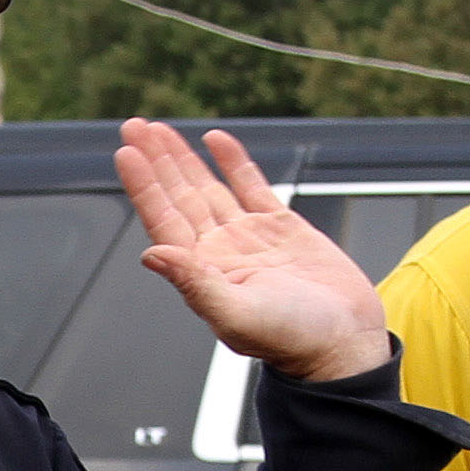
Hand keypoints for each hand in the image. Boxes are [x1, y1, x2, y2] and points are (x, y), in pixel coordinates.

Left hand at [113, 118, 392, 382]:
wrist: (344, 344)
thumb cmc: (293, 339)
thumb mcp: (237, 315)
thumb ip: (194, 283)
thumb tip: (150, 254)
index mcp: (203, 271)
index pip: (163, 220)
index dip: (143, 185)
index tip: (125, 151)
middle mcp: (221, 251)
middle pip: (179, 197)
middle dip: (157, 161)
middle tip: (134, 126)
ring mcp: (250, 237)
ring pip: (209, 187)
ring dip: (184, 159)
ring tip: (160, 131)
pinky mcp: (283, 229)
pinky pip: (252, 185)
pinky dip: (233, 161)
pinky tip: (216, 140)